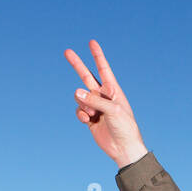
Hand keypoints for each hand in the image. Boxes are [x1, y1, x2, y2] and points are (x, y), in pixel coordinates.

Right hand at [64, 39, 147, 168]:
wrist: (123, 148)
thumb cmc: (124, 127)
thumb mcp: (113, 110)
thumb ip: (94, 100)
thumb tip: (76, 92)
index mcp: (113, 90)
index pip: (103, 69)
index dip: (97, 56)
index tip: (92, 42)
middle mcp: (103, 96)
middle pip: (86, 76)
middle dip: (77, 64)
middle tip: (67, 51)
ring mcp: (95, 106)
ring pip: (80, 97)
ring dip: (83, 103)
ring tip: (92, 113)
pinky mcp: (89, 118)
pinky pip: (79, 110)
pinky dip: (81, 114)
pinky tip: (89, 120)